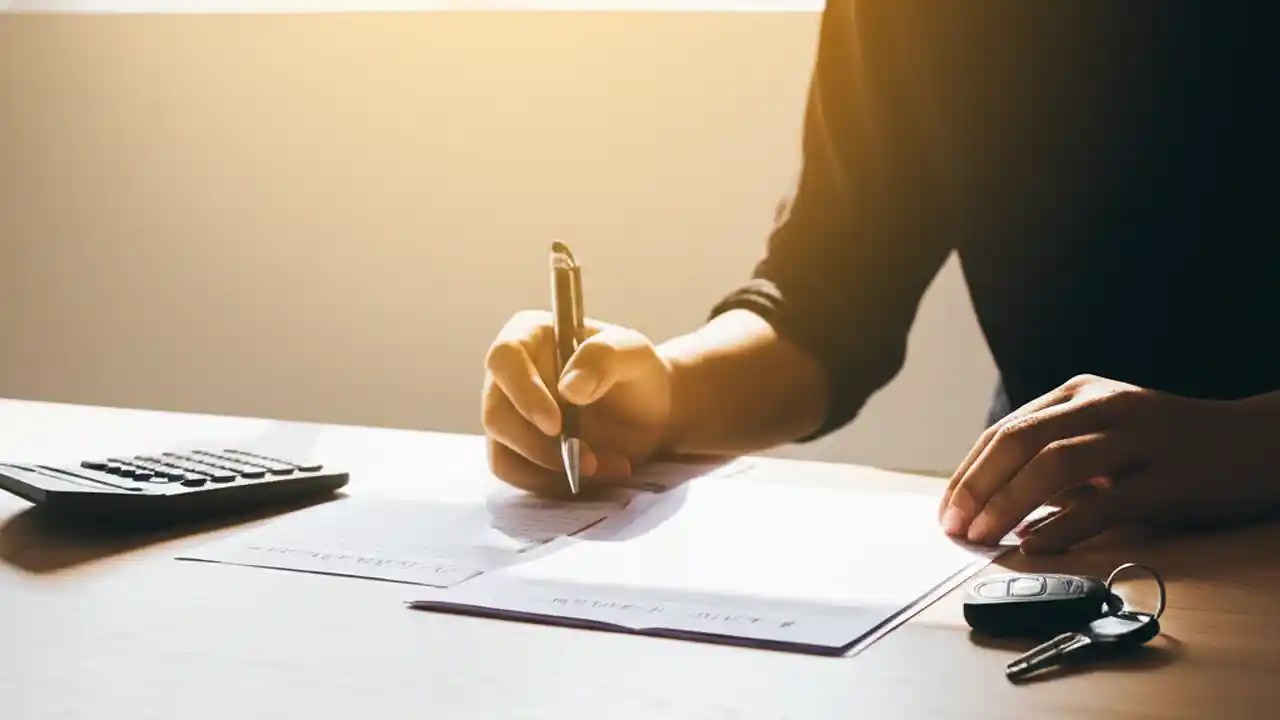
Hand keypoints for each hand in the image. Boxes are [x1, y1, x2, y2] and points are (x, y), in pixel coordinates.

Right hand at [481, 310, 671, 494]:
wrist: (648, 411)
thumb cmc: (636, 372)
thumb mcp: (632, 354)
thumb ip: (603, 359)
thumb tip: (568, 387)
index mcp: (529, 335)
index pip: (505, 359)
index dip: (523, 393)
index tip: (556, 425)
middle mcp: (509, 374)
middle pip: (497, 414)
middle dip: (542, 447)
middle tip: (590, 462)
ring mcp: (508, 413)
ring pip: (502, 450)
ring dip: (550, 471)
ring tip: (605, 469)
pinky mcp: (515, 449)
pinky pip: (515, 473)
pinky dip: (550, 484)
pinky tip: (591, 479)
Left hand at [939, 374, 1278, 552]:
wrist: (1262, 444)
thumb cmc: (1172, 446)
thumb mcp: (1108, 434)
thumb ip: (1057, 458)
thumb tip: (992, 504)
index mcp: (1081, 393)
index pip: (1006, 430)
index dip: (969, 472)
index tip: (947, 509)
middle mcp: (1105, 406)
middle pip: (1020, 441)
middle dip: (977, 486)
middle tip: (953, 525)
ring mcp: (1139, 439)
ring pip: (1054, 465)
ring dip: (1008, 504)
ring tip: (982, 536)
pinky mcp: (1168, 478)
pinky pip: (1103, 502)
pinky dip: (1061, 526)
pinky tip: (1035, 545)